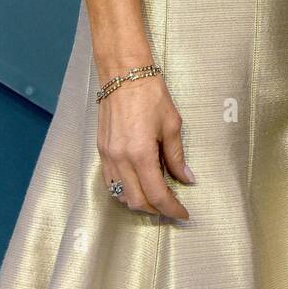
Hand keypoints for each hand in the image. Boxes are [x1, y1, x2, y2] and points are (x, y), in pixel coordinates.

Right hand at [97, 75, 192, 218]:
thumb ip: (176, 156)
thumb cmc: (151, 94)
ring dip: (139, 202)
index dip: (171, 208)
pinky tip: (137, 185)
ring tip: (156, 198)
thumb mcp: (172, 124)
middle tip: (172, 208)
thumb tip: (186, 178)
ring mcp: (107, 157)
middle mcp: (120, 160)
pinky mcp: (101, 151)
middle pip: (136, 201)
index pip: (156, 194)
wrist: (123, 74)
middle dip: (156, 209)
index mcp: (140, 154)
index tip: (183, 214)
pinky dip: (124, 191)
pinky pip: (111, 182)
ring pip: (120, 195)